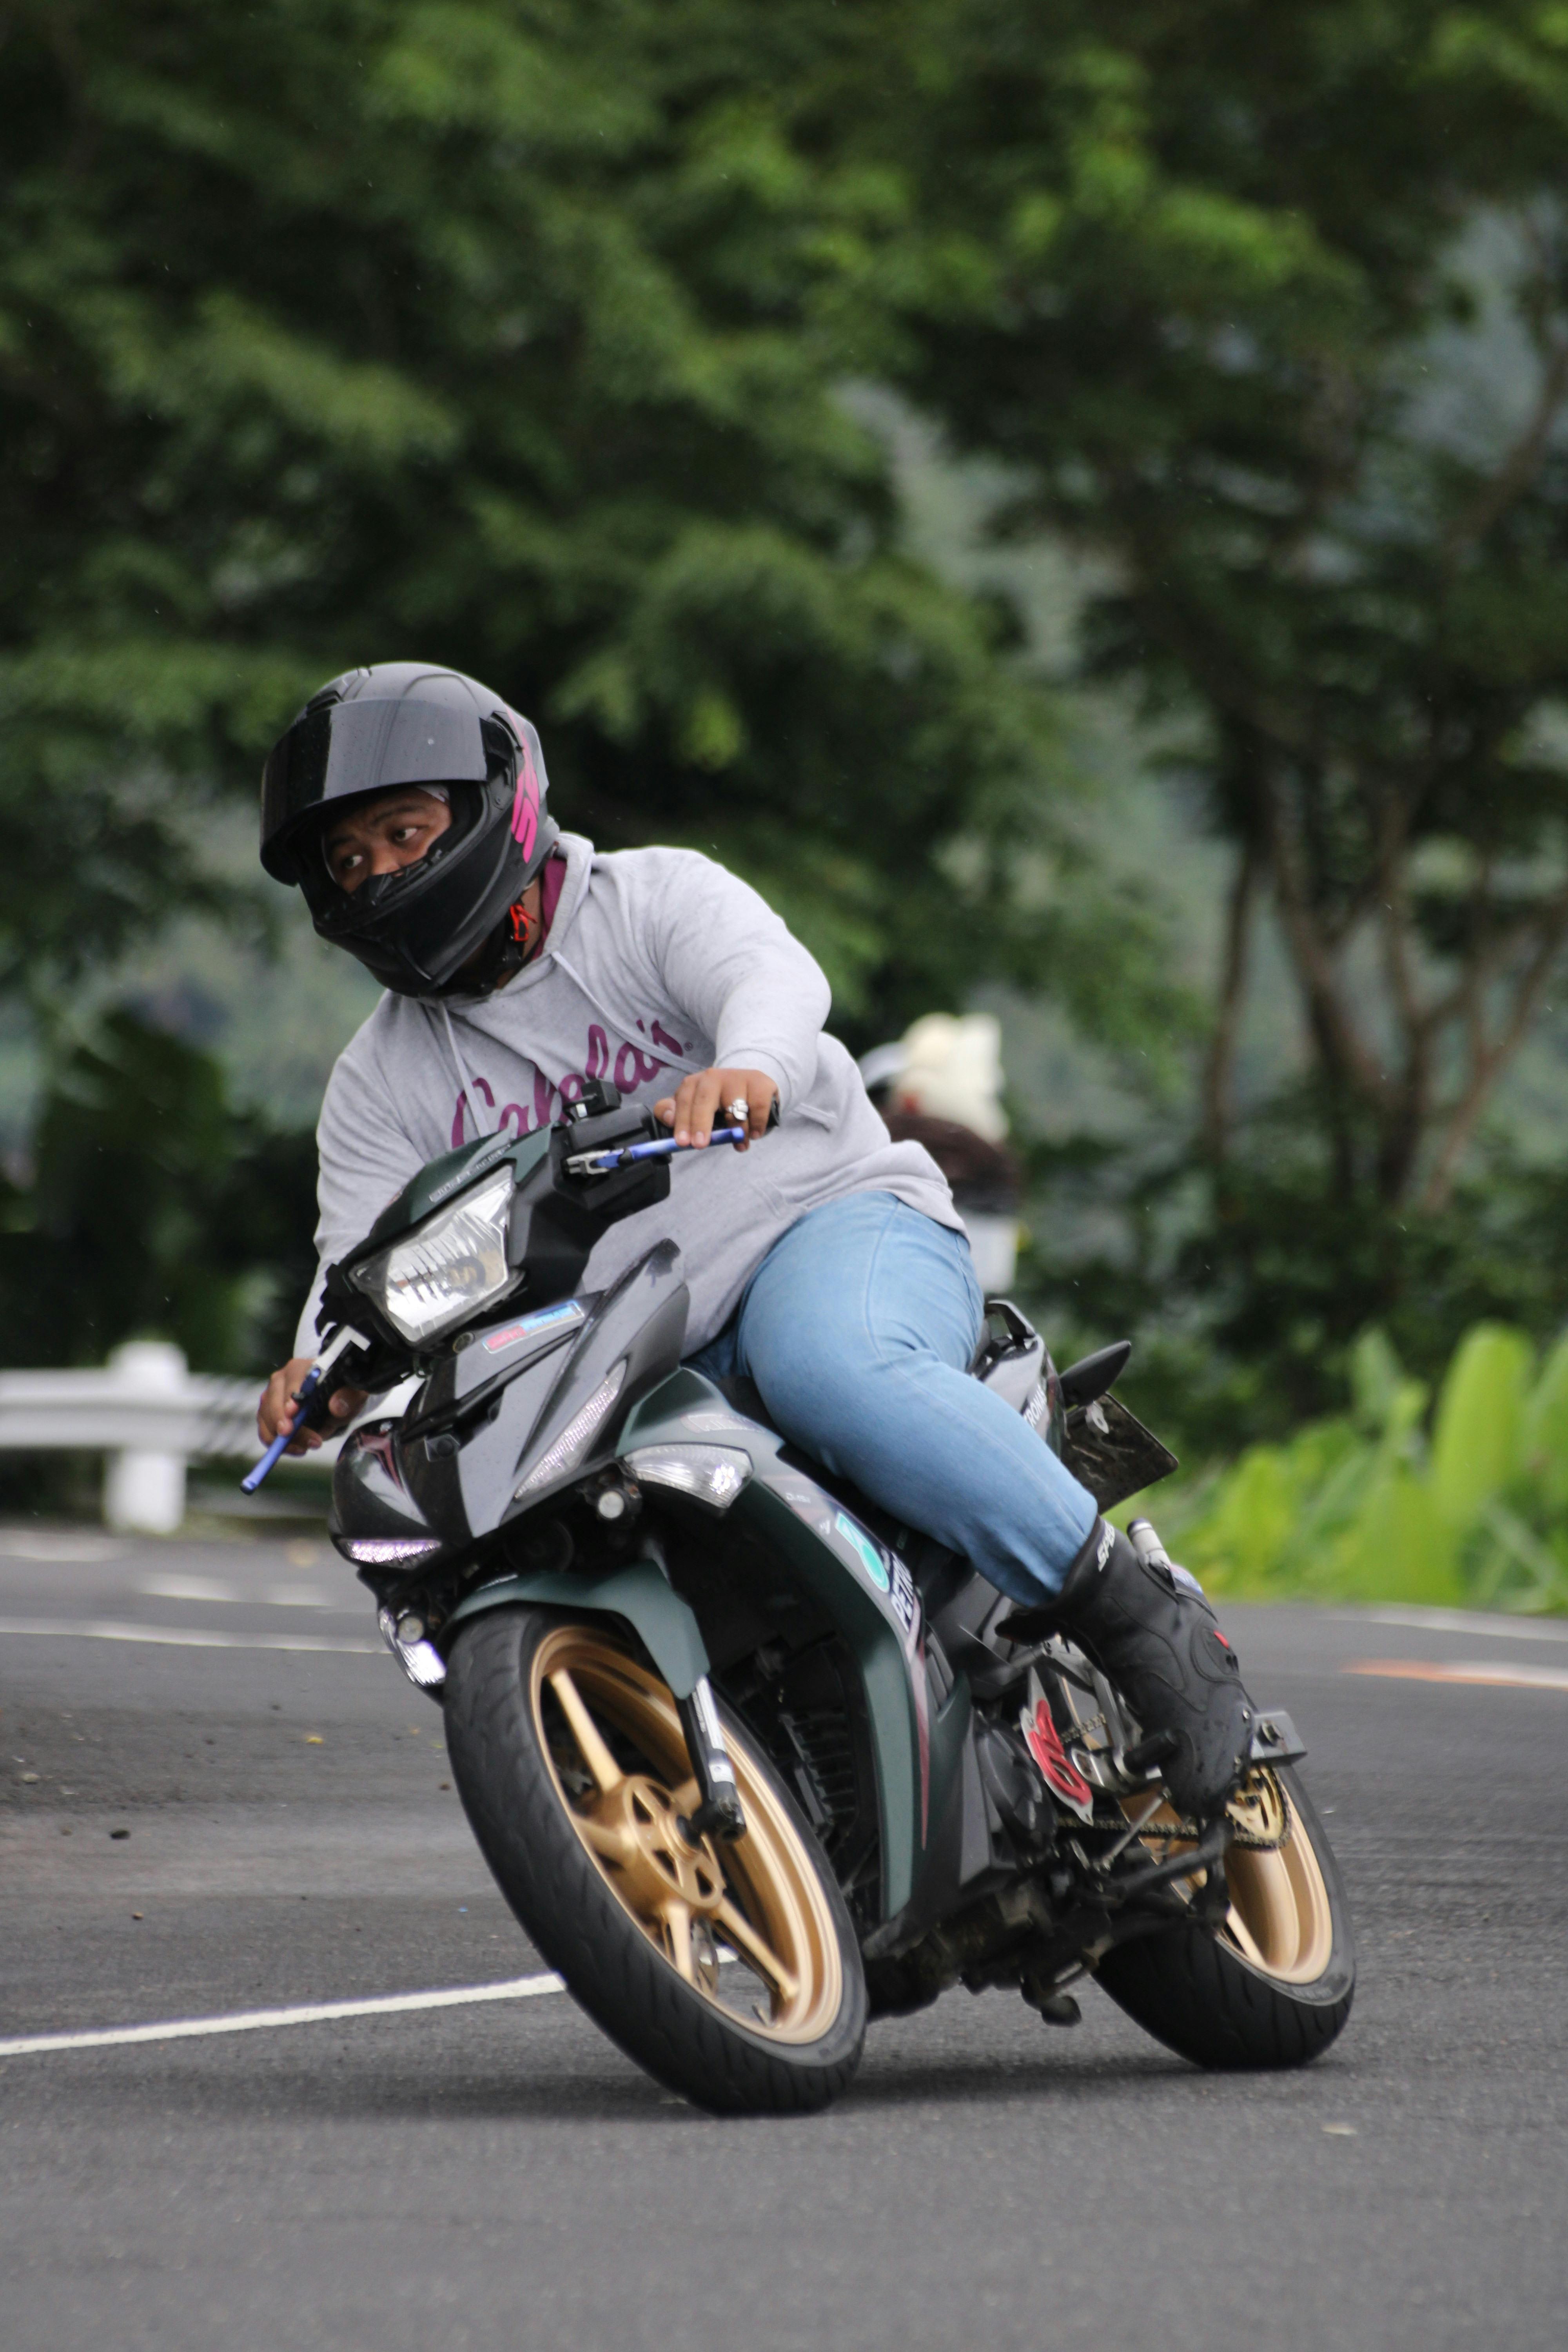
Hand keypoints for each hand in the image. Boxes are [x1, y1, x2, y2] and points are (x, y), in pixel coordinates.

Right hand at [258, 1357, 367, 1453]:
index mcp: (302, 1368)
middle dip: (282, 1420)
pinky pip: (264, 1429)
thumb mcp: (353, 1394)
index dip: (291, 1395)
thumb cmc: (341, 1393)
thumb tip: (336, 1407)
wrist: (334, 1399)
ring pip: (265, 1416)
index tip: (293, 1412)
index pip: (293, 1379)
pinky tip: (296, 1449)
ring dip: (280, 1436)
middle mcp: (281, 1379)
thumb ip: (348, 1398)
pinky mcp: (267, 1413)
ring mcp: (271, 1396)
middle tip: (293, 1437)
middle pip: (273, 1398)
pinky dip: (275, 1442)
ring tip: (304, 1448)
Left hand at [653, 1067, 777, 1150]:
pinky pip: (758, 1106)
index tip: (682, 1142)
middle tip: (700, 1145)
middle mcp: (713, 1077)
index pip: (683, 1101)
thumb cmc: (716, 1102)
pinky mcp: (760, 1082)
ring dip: (738, 1131)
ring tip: (740, 1145)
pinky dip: (757, 1123)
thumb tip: (668, 1118)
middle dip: (701, 1123)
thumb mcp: (693, 1107)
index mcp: (693, 1084)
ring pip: (735, 1107)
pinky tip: (755, 1134)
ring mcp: (737, 1077)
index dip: (681, 1121)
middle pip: (704, 1099)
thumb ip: (674, 1112)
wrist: (750, 1087)